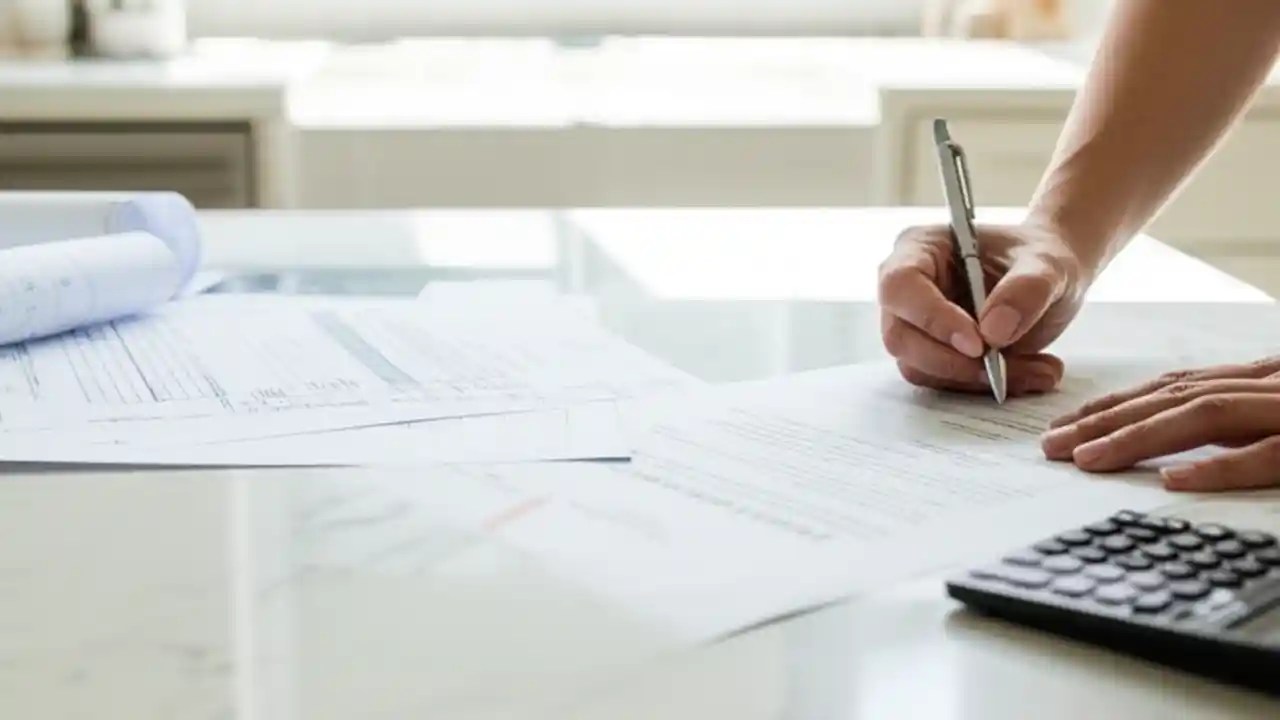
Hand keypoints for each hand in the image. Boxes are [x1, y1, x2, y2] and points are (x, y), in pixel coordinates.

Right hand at [878, 222, 1090, 395]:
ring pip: (919, 367)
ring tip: (1036, 369)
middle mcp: (908, 289)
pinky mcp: (933, 355)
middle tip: (1002, 368)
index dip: (931, 318)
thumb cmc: (1041, 257)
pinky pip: (943, 382)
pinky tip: (1029, 372)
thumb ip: (1026, 291)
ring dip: (974, 378)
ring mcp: (916, 326)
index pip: (901, 285)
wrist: (1054, 278)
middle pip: (900, 336)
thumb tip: (993, 332)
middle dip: (951, 361)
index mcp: (921, 247)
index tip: (978, 344)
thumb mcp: (1049, 265)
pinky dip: (984, 386)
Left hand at [1042, 357, 1279, 490]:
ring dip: (1140, 437)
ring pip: (1205, 416)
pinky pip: (1267, 454)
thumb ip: (1244, 428)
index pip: (1177, 388)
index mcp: (1263, 384)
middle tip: (1052, 445)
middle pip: (1176, 399)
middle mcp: (1271, 390)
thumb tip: (1183, 454)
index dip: (1118, 405)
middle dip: (1107, 421)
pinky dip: (1218, 466)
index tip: (1068, 425)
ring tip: (1087, 458)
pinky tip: (1173, 479)